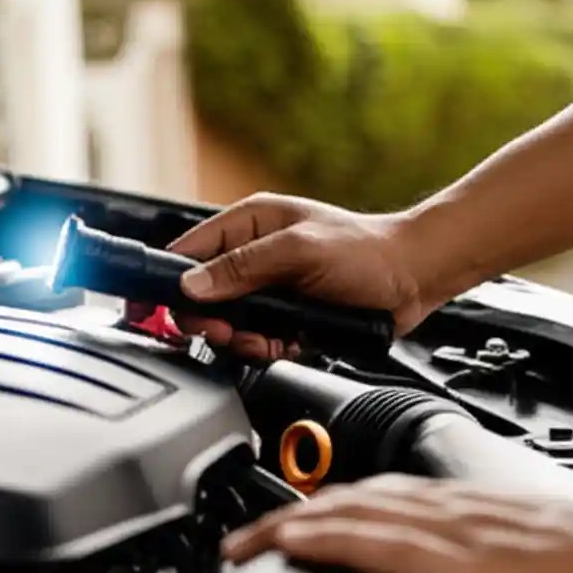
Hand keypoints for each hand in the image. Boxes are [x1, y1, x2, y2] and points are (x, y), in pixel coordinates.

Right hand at [168, 193, 434, 358]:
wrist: (415, 279)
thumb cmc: (367, 251)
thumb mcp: (298, 252)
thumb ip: (242, 268)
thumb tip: (192, 286)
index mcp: (247, 224)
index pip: (187, 253)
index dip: (168, 283)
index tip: (157, 309)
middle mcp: (251, 255)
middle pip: (201, 295)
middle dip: (209, 319)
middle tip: (225, 332)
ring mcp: (267, 288)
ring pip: (226, 322)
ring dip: (239, 338)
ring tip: (262, 340)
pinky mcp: (283, 316)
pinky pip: (254, 339)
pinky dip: (262, 348)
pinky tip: (282, 344)